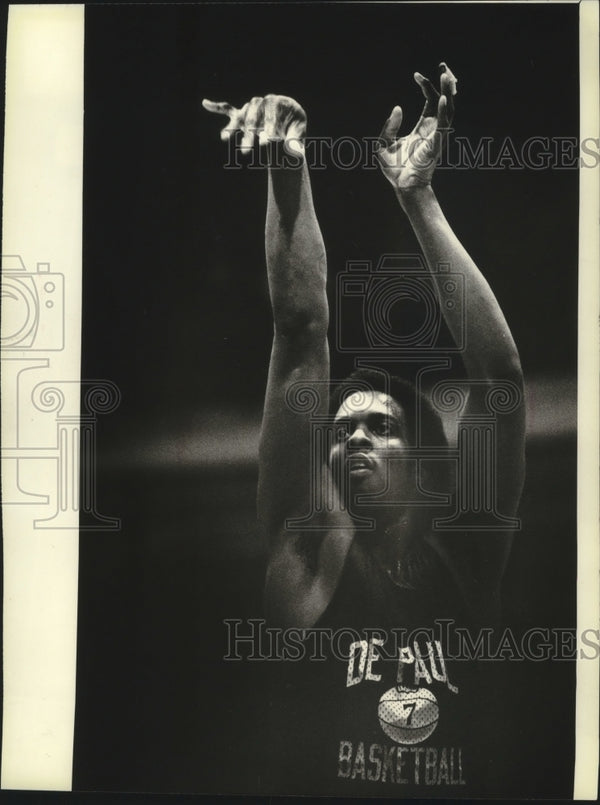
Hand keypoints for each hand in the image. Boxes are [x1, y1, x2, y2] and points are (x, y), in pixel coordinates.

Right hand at [202, 94, 306, 156]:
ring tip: (224, 139)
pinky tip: (205, 103)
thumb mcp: (299, 138)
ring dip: (233, 128)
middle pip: (255, 116)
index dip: (269, 130)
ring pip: (242, 116)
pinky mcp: (243, 114)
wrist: (290, 127)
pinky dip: (216, 107)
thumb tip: (295, 153)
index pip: (273, 116)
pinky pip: (228, 109)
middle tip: (246, 152)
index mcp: (282, 103)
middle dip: (248, 135)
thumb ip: (296, 144)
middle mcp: (266, 101)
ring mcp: (253, 107)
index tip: (266, 144)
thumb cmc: (296, 132)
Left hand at [375, 62, 456, 191]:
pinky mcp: (437, 143)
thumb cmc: (395, 169)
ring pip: (449, 108)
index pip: (429, 101)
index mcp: (422, 128)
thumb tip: (398, 107)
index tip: (416, 74)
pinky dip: (445, 110)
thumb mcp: (383, 143)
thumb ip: (389, 125)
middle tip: (443, 65)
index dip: (425, 85)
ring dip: (448, 92)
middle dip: (444, 82)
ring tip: (446, 74)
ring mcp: (437, 135)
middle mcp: (433, 129)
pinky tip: (442, 98)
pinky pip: (445, 124)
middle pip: (444, 100)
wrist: (402, 185)